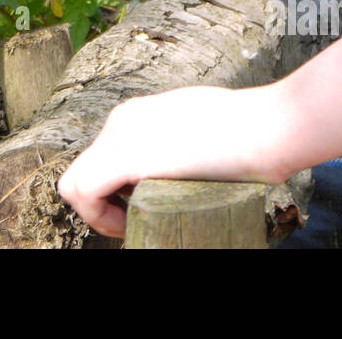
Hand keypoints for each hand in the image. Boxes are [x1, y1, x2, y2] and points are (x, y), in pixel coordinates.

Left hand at [57, 87, 285, 238]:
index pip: (102, 157)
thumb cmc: (252, 132)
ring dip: (95, 213)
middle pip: (84, 170)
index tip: (136, 210)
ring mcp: (121, 136)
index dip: (112, 191)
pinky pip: (81, 190)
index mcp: (138, 114)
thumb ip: (181, 145)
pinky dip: (96, 216)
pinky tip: (126, 227)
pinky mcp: (126, 157)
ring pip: (73, 182)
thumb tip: (189, 167)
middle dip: (102, 203)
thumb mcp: (203, 131)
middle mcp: (121, 120)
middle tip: (131, 223)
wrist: (268, 126)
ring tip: (128, 227)